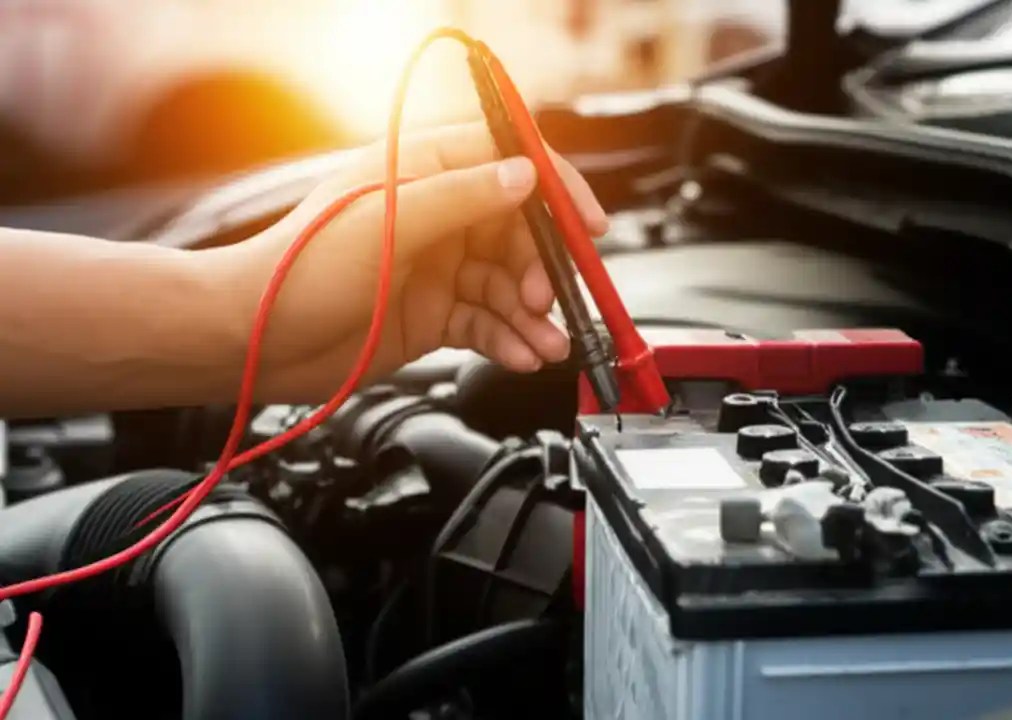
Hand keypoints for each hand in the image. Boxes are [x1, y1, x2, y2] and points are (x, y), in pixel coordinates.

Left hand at [211, 122, 607, 400]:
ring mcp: (437, 265)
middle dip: (542, 266)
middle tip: (546, 297)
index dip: (553, 187)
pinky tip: (522, 354)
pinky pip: (488, 323)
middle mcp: (436, 214)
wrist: (257, 341)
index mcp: (421, 170)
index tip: (585, 221)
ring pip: (508, 284)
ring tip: (547, 343)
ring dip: (533, 314)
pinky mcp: (434, 313)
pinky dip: (510, 339)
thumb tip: (524, 175)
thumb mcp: (390, 222)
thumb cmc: (300, 270)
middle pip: (518, 230)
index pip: (506, 160)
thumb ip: (464, 197)